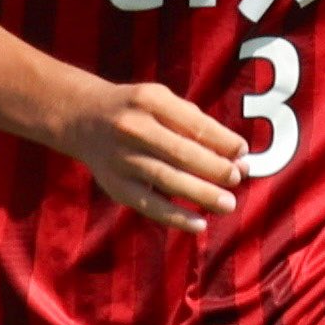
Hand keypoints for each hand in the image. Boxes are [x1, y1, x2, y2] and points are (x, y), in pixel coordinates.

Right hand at [39, 75, 243, 231]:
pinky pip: (149, 204)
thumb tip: (236, 155)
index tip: (243, 152)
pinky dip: (175, 217)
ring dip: (202, 194)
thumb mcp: (160, 101)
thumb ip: (195, 124)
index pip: (195, 124)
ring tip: (227, 204)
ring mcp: (121, 158)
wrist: (81, 117)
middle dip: (215, 168)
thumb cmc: (136, 110)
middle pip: (182, 153)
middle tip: (237, 178)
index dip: (223, 141)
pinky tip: (199, 224)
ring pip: (167, 180)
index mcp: (150, 100)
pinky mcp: (115, 185)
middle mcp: (133, 127)